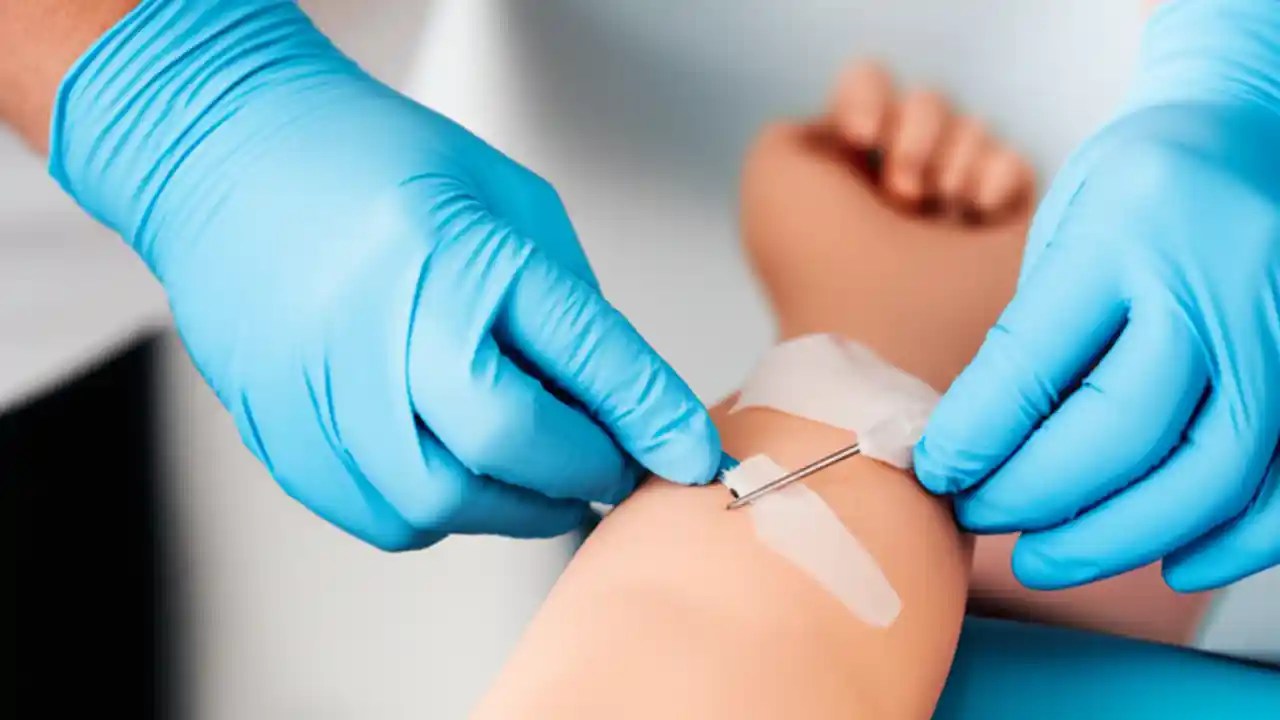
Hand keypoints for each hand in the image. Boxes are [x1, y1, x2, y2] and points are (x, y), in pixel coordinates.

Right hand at [50, 0, 719, 548]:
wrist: (230, 151)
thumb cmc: (374, 162)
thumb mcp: (503, 201)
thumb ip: (563, 303)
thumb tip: (619, 403)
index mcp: (452, 249)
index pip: (580, 353)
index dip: (649, 415)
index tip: (692, 454)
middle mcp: (378, 320)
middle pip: (506, 444)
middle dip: (582, 471)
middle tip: (610, 467)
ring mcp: (316, 382)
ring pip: (439, 501)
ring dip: (514, 506)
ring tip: (539, 476)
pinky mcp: (276, 425)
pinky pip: (376, 514)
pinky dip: (439, 512)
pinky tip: (459, 472)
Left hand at [914, 0, 1279, 589]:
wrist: (1255, 130)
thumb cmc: (1141, 185)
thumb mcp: (1067, 227)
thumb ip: (1034, 336)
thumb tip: (975, 454)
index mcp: (1131, 225)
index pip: (1036, 360)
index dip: (976, 436)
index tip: (935, 470)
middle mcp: (1221, 276)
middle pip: (1127, 432)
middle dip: (1036, 496)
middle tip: (976, 516)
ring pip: (1214, 472)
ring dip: (1119, 536)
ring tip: (1043, 557)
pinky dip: (1232, 539)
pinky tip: (1170, 562)